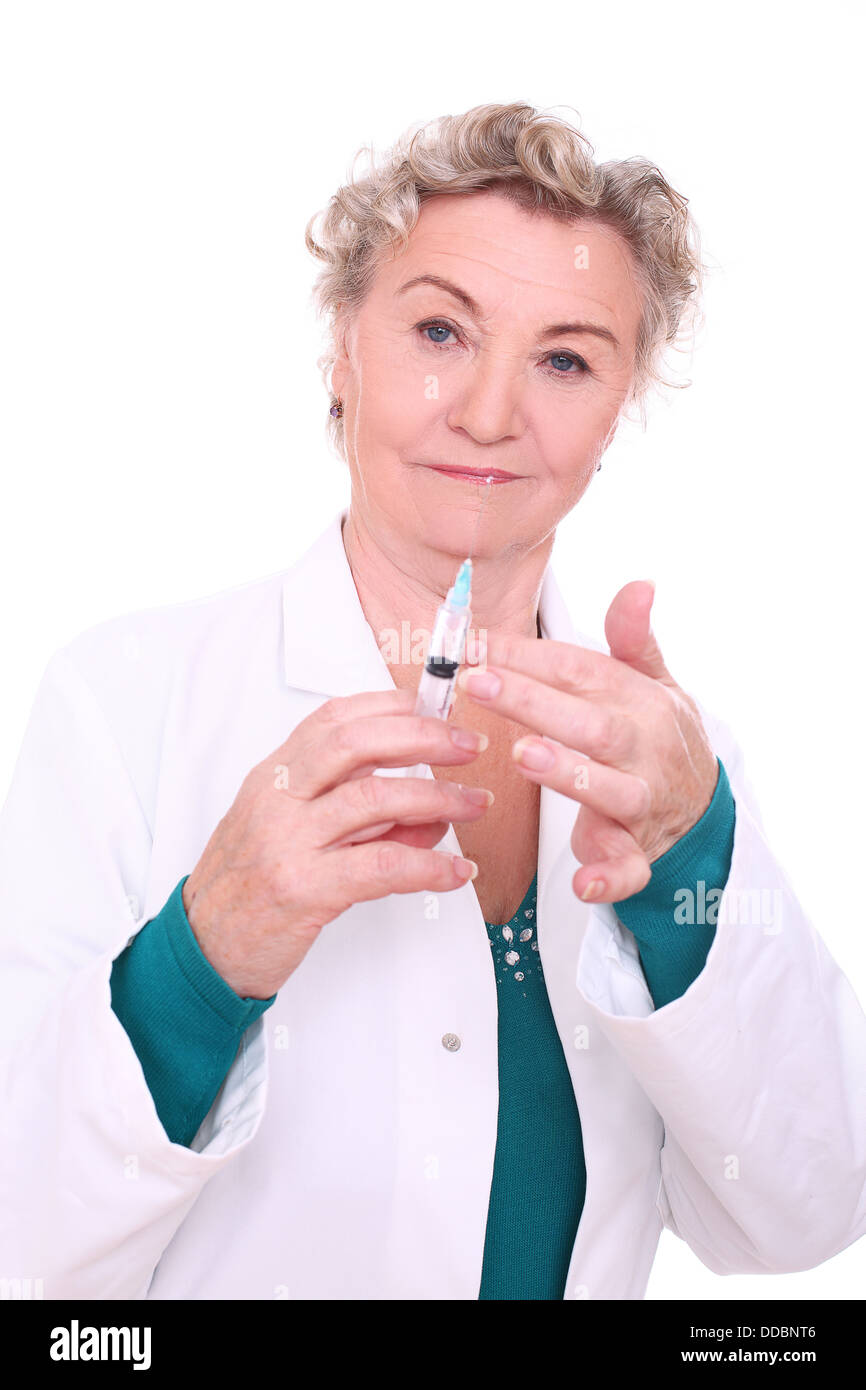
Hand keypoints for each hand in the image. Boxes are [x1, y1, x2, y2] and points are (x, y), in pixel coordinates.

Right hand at [182, 688, 491, 997]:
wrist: (202, 950)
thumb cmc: (246, 890)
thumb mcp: (294, 836)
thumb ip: (362, 821)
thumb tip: (432, 815)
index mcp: (273, 776)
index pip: (335, 719)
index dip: (392, 707)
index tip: (436, 710)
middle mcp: (277, 799)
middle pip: (357, 743)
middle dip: (423, 737)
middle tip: (467, 745)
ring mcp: (288, 842)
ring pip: (375, 799)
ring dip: (439, 798)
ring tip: (475, 804)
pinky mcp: (304, 889)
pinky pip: (381, 867)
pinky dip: (429, 866)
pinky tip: (456, 871)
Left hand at [458, 581, 718, 903]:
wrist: (705, 808)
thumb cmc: (659, 737)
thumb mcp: (655, 683)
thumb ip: (634, 639)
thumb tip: (639, 585)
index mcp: (637, 700)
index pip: (578, 671)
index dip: (526, 655)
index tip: (475, 641)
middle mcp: (642, 747)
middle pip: (588, 723)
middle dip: (533, 702)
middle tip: (478, 682)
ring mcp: (642, 801)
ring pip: (610, 789)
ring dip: (568, 774)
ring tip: (524, 755)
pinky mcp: (637, 851)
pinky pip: (626, 868)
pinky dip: (607, 876)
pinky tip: (581, 880)